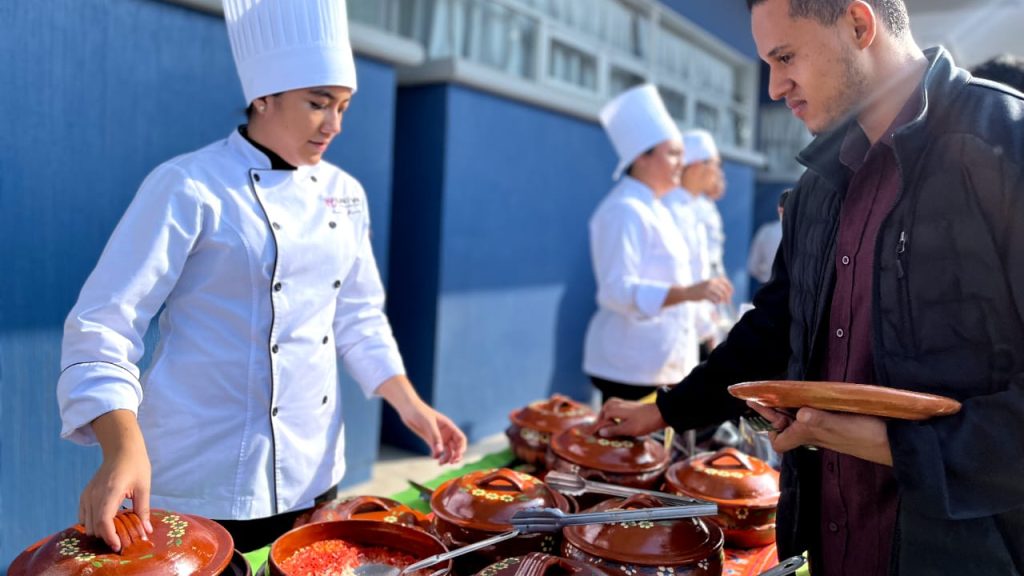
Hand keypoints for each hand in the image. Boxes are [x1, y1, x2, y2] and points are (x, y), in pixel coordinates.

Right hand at [81, 410, 152, 551]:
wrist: (121, 449)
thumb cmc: (136, 465)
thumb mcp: (144, 487)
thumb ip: (143, 510)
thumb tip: (146, 531)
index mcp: (110, 491)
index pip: (104, 521)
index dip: (110, 536)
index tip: (119, 545)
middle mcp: (94, 494)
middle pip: (94, 526)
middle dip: (107, 536)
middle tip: (123, 539)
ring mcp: (87, 495)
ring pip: (87, 524)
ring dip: (99, 531)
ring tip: (116, 530)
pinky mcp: (84, 495)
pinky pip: (83, 517)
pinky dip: (92, 523)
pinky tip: (107, 521)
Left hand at [378, 376, 466, 464]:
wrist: (408, 410)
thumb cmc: (420, 412)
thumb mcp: (429, 423)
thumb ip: (435, 437)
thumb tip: (439, 452)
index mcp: (449, 427)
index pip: (461, 439)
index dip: (462, 448)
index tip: (457, 455)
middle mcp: (446, 433)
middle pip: (456, 447)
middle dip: (456, 455)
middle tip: (451, 462)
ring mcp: (439, 438)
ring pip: (447, 451)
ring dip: (446, 458)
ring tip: (440, 463)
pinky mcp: (430, 441)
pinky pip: (437, 451)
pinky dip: (437, 456)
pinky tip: (433, 457)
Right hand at [593, 398, 666, 437]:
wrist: (661, 414)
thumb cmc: (644, 422)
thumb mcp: (628, 429)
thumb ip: (614, 430)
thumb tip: (601, 432)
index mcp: (614, 409)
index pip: (601, 418)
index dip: (598, 427)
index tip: (595, 435)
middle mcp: (617, 404)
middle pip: (604, 410)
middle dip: (601, 419)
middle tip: (601, 430)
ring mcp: (624, 403)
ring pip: (610, 408)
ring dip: (608, 416)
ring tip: (608, 427)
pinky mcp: (630, 406)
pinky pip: (617, 408)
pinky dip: (614, 414)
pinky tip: (618, 422)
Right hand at [690, 277, 733, 303]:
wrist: (686, 292)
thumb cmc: (698, 290)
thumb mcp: (707, 285)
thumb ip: (715, 287)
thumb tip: (726, 294)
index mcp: (712, 279)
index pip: (725, 282)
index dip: (730, 288)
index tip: (731, 294)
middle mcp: (711, 282)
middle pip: (724, 290)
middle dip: (727, 296)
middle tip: (727, 302)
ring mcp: (707, 288)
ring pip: (720, 295)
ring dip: (722, 300)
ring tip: (720, 302)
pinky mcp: (704, 294)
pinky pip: (714, 299)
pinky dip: (716, 302)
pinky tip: (714, 303)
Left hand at [747, 401, 892, 465]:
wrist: (898, 443)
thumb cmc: (869, 436)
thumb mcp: (842, 426)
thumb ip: (820, 421)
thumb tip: (799, 414)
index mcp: (810, 434)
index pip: (779, 442)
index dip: (770, 428)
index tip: (765, 408)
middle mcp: (816, 434)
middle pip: (786, 426)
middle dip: (774, 410)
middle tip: (764, 393)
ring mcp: (829, 429)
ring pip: (800, 419)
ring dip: (790, 406)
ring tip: (783, 391)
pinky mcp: (841, 423)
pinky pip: (817, 414)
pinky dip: (810, 403)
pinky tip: (814, 394)